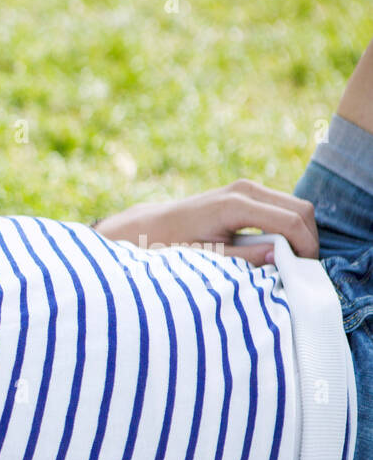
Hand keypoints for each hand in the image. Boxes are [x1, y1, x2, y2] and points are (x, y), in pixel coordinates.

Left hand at [92, 179, 319, 265]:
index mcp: (235, 205)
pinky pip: (281, 206)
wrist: (150, 227)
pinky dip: (288, 226)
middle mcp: (245, 189)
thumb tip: (279, 257)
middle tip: (302, 268)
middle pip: (301, 208)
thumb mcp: (206, 258)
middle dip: (308, 238)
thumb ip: (243, 258)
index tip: (304, 271)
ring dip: (300, 233)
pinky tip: (278, 249)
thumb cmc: (171, 245)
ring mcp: (246, 187)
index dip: (305, 246)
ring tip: (290, 261)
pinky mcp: (246, 192)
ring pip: (295, 206)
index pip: (290, 221)